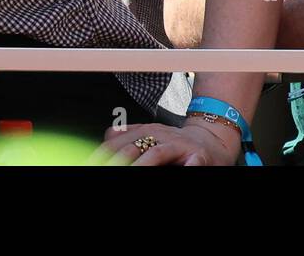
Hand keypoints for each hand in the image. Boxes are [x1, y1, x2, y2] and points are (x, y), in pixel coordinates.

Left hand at [93, 117, 241, 165]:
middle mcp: (161, 135)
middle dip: (117, 161)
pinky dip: (186, 166)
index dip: (102, 155)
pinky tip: (182, 168)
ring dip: (141, 165)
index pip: (117, 143)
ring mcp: (180, 145)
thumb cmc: (178, 145)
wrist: (213, 141)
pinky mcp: (199, 156)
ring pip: (156, 153)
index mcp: (147, 131)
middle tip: (106, 169)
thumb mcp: (152, 136)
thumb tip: (108, 133)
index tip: (90, 164)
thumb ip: (130, 135)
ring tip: (131, 172)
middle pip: (131, 147)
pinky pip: (192, 161)